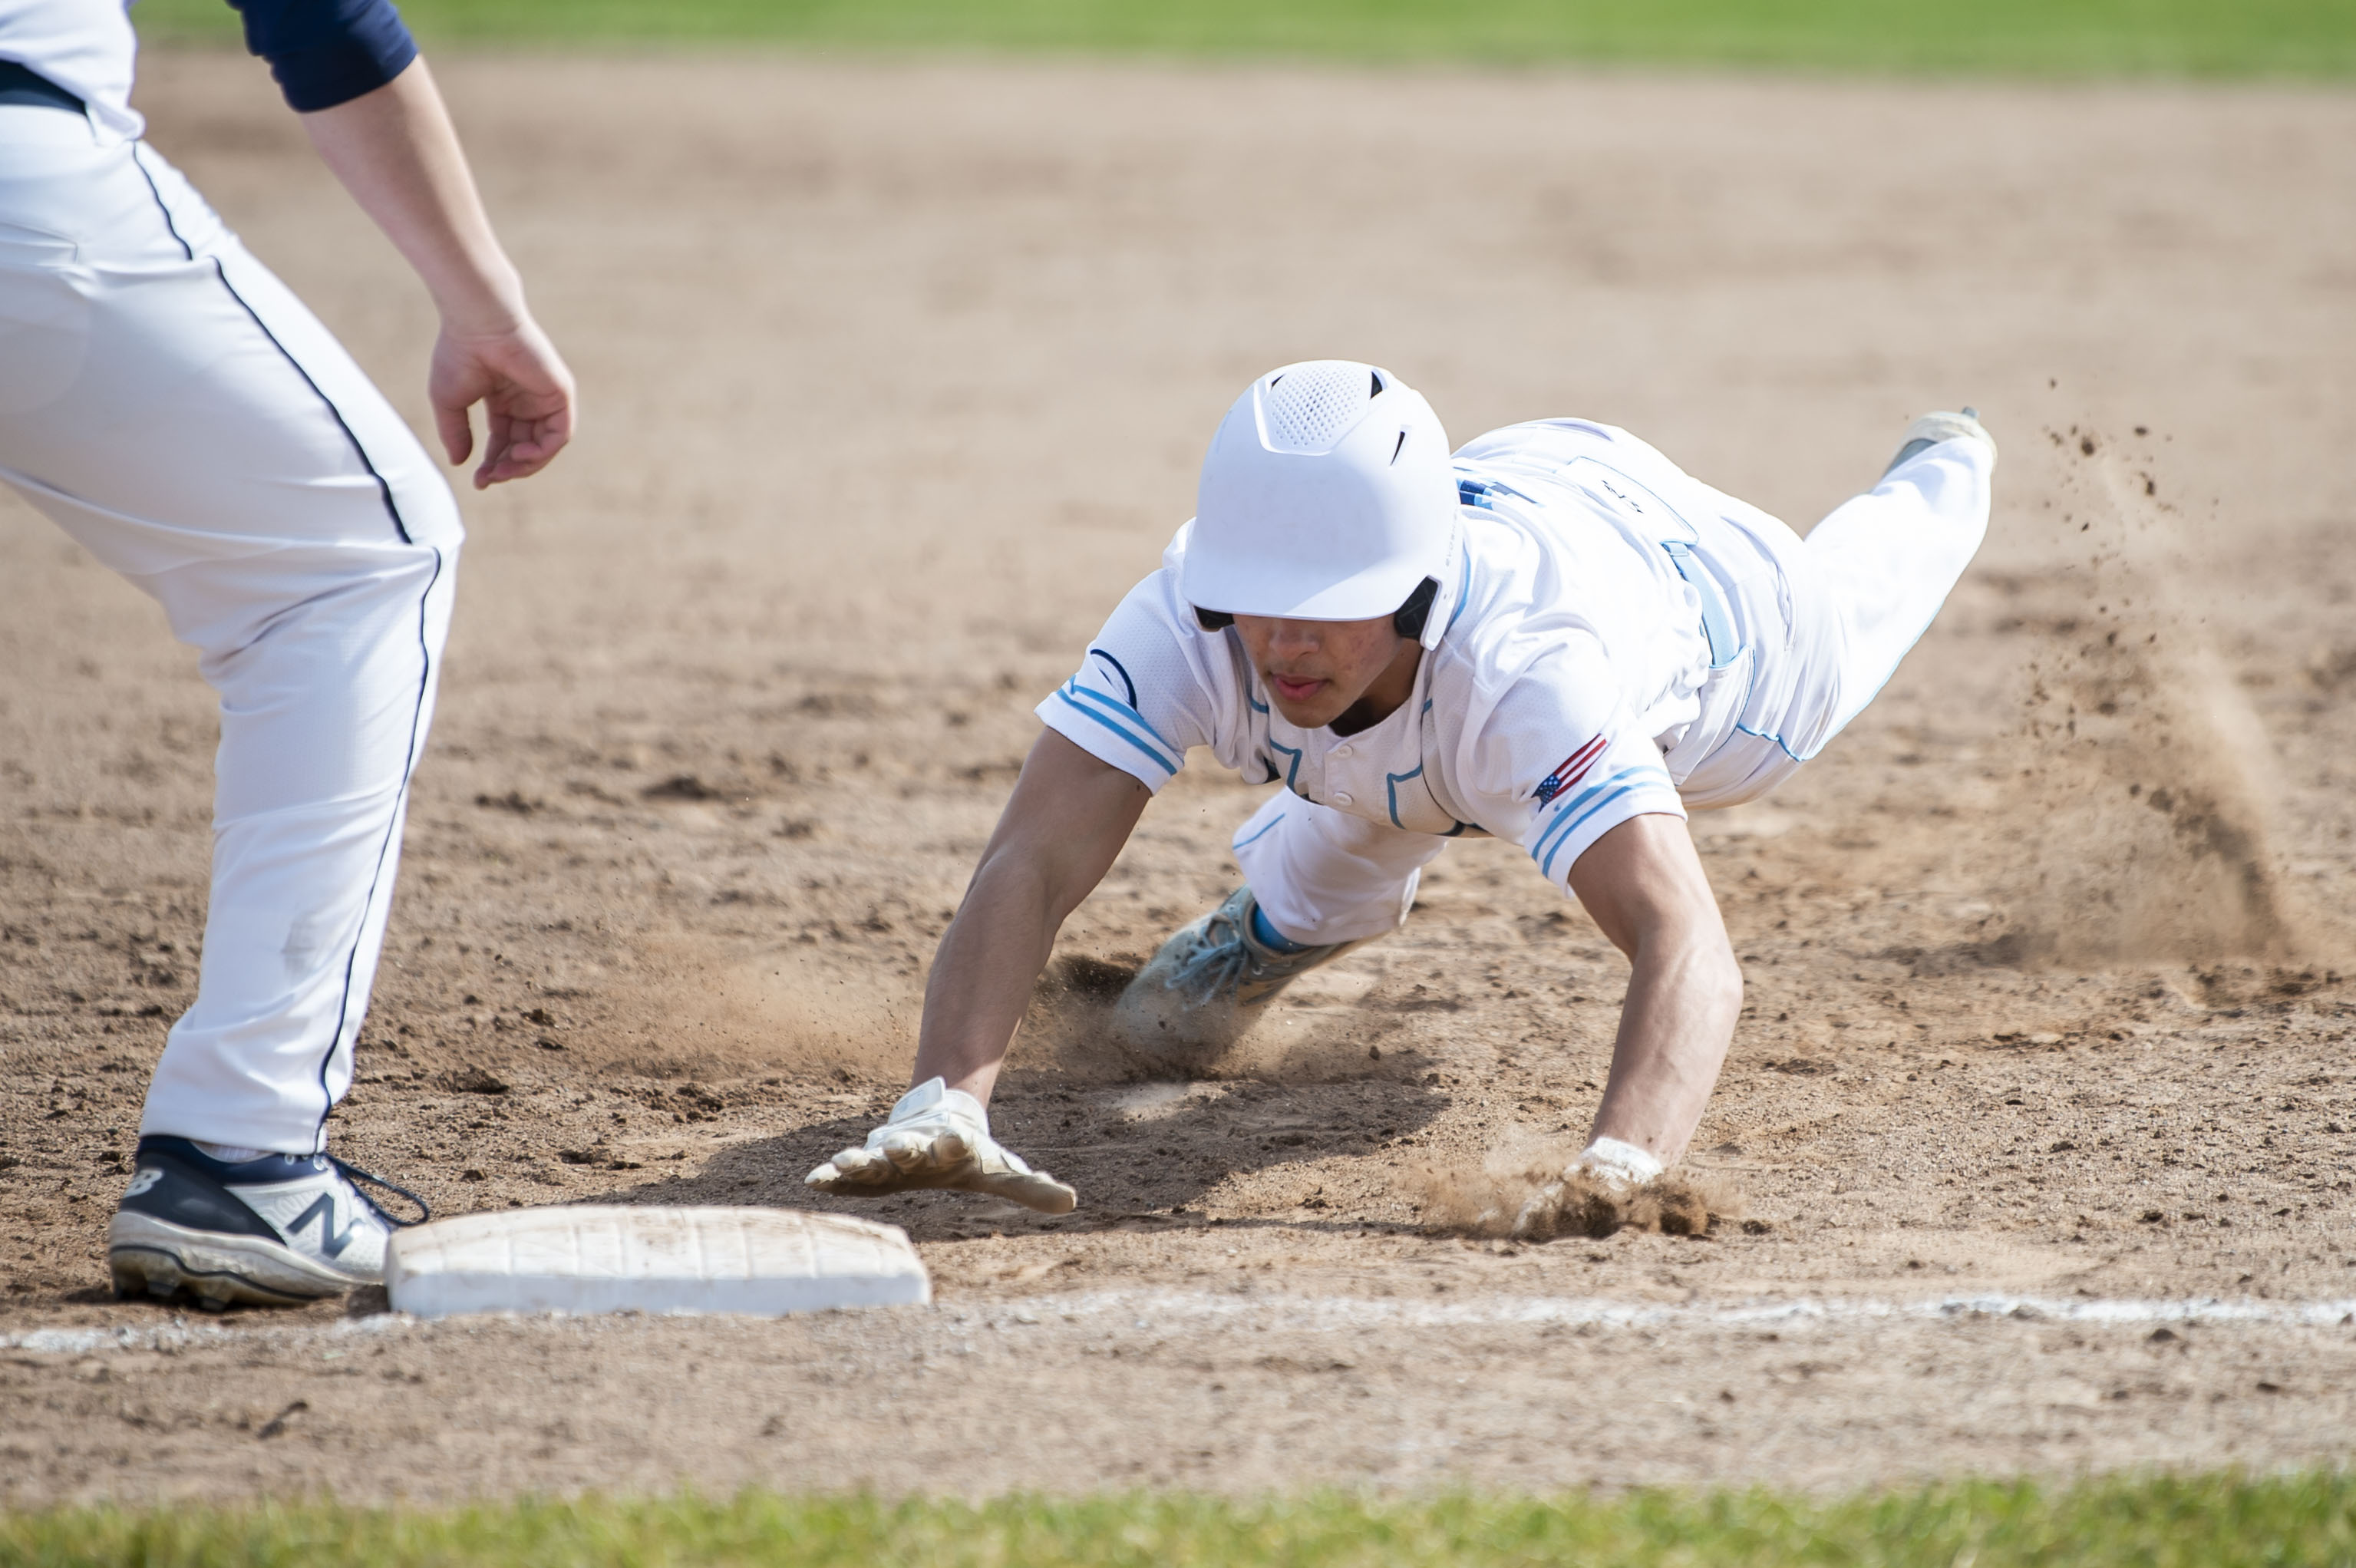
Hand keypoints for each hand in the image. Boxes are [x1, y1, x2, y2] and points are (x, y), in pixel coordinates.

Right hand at [427, 314, 574, 488]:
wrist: (477, 322)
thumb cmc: (459, 354)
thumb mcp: (449, 402)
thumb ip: (456, 433)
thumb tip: (460, 464)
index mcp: (504, 401)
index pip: (504, 442)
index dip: (493, 464)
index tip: (478, 481)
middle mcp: (527, 401)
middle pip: (525, 447)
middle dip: (509, 468)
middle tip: (490, 479)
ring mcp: (546, 398)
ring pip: (545, 445)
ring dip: (526, 465)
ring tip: (504, 471)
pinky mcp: (561, 393)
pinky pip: (560, 433)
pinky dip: (544, 450)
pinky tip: (521, 455)